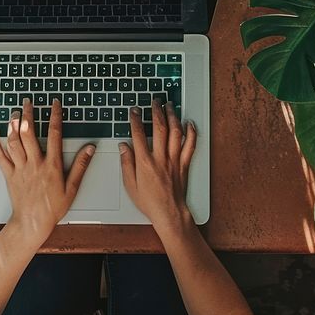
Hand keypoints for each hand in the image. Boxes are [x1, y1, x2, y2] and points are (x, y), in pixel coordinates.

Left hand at [0, 98, 95, 244]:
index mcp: (52, 165)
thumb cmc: (53, 208)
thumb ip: (81, 166)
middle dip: (28, 114)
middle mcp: (35, 163)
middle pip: (29, 133)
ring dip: (13, 125)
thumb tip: (90, 148)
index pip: (54, 134)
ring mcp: (20, 168)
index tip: (55, 103)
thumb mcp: (72, 188)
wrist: (32, 223)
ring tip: (15, 112)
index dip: (55, 116)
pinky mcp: (9, 174)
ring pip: (14, 141)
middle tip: (28, 101)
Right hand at [119, 100, 196, 232]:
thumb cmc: (149, 202)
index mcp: (144, 163)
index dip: (136, 120)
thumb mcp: (130, 185)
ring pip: (175, 133)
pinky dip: (191, 132)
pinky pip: (190, 145)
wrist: (169, 213)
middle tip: (155, 101)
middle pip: (159, 128)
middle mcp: (160, 158)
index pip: (139, 135)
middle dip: (156, 111)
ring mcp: (174, 160)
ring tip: (170, 106)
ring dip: (173, 117)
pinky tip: (188, 123)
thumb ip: (126, 163)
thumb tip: (123, 146)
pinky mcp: (184, 164)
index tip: (134, 110)